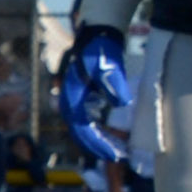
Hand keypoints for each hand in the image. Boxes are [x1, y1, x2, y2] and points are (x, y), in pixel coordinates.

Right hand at [56, 24, 133, 165]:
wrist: (97, 35)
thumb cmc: (101, 51)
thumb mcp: (109, 66)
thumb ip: (115, 84)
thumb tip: (122, 103)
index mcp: (72, 99)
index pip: (83, 129)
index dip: (99, 144)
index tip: (116, 154)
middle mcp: (69, 103)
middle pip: (81, 133)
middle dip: (99, 147)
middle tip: (119, 156)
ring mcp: (74, 101)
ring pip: (83, 129)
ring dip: (99, 140)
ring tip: (118, 150)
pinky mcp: (82, 99)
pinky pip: (88, 121)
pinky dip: (100, 130)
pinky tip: (113, 134)